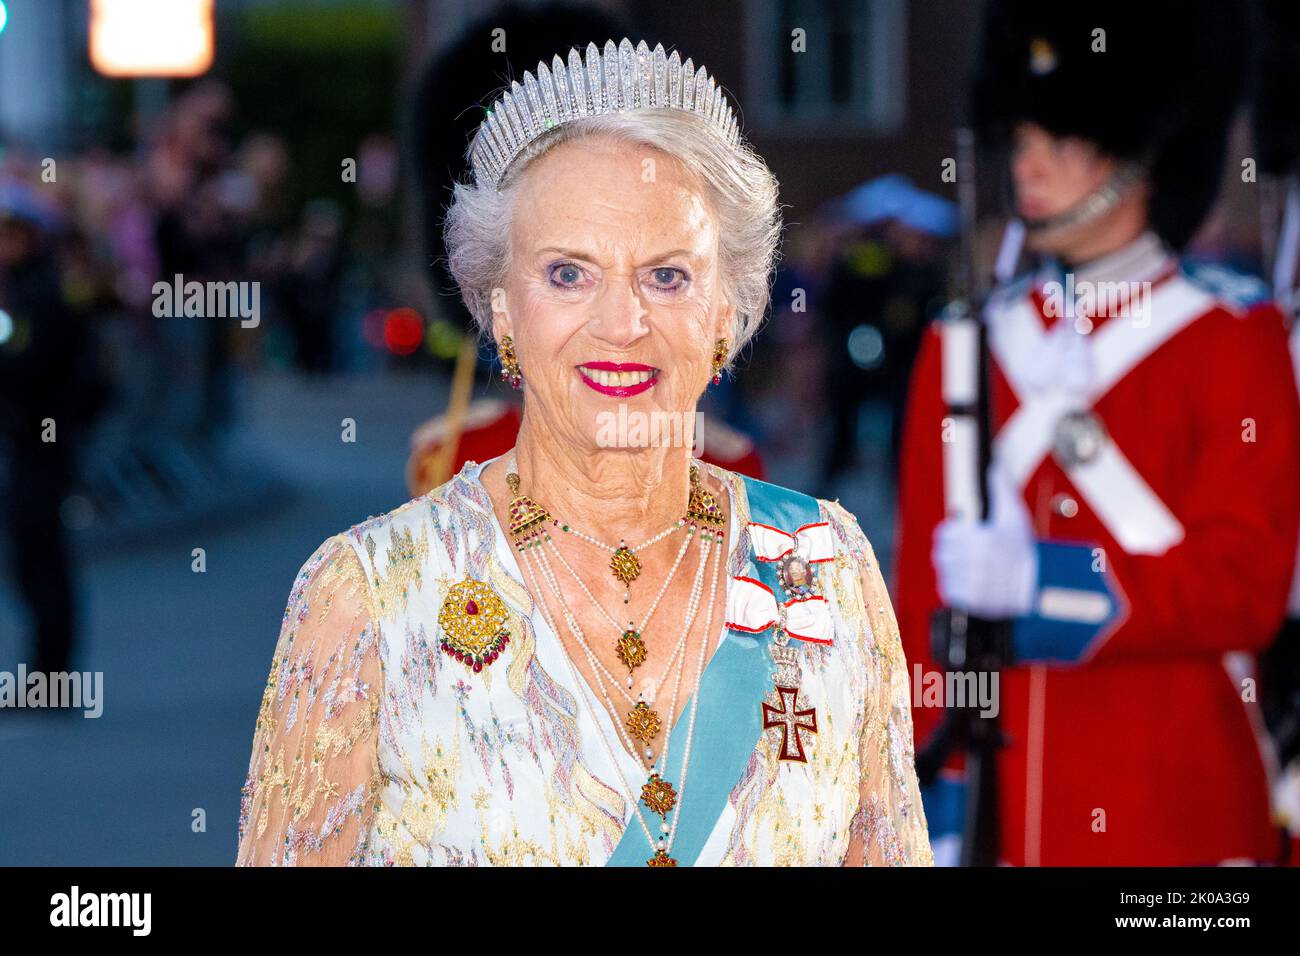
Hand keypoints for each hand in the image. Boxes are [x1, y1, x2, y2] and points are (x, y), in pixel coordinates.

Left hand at [932, 461, 1037, 617]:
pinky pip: (948, 590)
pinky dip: (956, 587)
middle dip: (953, 551)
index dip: (953, 534)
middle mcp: (974, 561)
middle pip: (942, 553)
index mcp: (981, 539)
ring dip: (954, 569)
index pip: (944, 534)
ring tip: (973, 568)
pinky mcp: (968, 600)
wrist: (1037, 588)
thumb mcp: (1014, 516)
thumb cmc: (1025, 552)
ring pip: (944, 571)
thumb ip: (1001, 489)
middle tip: (969, 554)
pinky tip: (972, 582)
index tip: (964, 536)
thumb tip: (995, 466)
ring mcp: (970, 583)